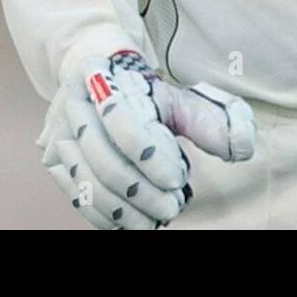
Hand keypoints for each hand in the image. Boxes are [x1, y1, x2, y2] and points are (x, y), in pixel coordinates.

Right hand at [39, 50, 256, 229]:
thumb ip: (206, 119)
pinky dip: (107, 216)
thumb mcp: (174, 96)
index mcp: (97, 75)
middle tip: (172, 206)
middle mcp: (72, 104)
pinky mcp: (57, 160)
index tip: (180, 179)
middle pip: (103, 159)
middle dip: (142, 192)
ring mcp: (59, 134)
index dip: (150, 156)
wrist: (99, 82)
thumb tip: (240, 146)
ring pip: (89, 183)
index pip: (121, 120)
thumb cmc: (140, 92)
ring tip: (158, 217)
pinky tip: (134, 221)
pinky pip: (78, 197)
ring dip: (126, 210)